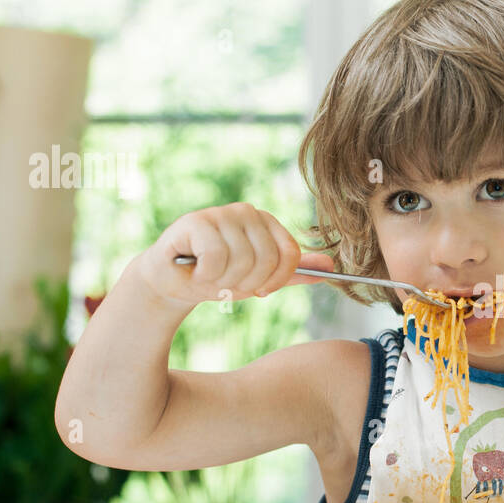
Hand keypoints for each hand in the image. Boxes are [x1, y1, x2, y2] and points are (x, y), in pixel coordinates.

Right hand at [137, 202, 334, 307]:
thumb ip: (294, 272)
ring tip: (209, 276)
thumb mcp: (261, 278)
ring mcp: (222, 213)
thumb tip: (330, 267)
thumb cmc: (219, 277)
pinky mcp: (196, 221)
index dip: (276, 281)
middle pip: (267, 260)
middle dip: (247, 283)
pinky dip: (206, 274)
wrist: (174, 282)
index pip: (290, 254)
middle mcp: (248, 212)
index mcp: (267, 223)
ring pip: (242, 260)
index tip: (259, 290)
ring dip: (224, 281)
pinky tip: (196, 269)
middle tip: (227, 283)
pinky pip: (217, 257)